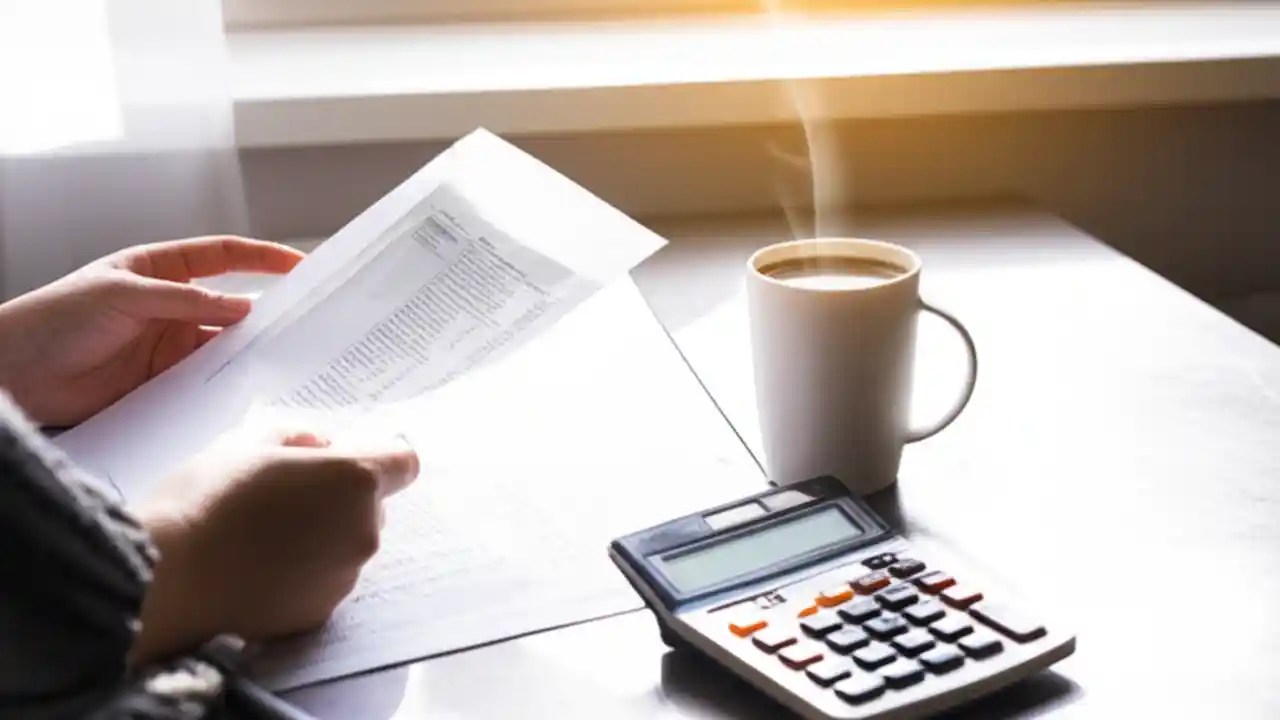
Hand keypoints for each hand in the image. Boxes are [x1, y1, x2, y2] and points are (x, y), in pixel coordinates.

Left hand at [0, 236, 303, 425]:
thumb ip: (186, 302)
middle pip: (232, 305)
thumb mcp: (123, 295)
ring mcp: (168, 346)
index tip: (301, 264)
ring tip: (285, 358)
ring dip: (249, 352)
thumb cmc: (56, 318)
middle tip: (307, 320)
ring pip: (224, 346)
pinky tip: (247, 388)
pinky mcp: (163, 384)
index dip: (264, 258)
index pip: (224, 257)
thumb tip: (246, 307)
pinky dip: (226, 384)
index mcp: (160, 270)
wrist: (15, 373)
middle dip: (269, 311)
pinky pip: (205, 382)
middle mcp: (171, 306)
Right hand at [130, 426, 419, 663]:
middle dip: (340, 499)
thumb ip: (298, 435)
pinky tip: (257, 568)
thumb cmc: (203, 498)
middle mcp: (364, 531)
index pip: (403, 462)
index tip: (342, 462)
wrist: (166, 578)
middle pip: (371, 507)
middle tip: (283, 496)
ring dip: (322, 538)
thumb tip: (320, 444)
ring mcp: (345, 576)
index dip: (376, 458)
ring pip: (347, 546)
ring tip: (261, 536)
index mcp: (354, 479)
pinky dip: (303, 574)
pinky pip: (324, 581)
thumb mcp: (247, 441)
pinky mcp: (320, 612)